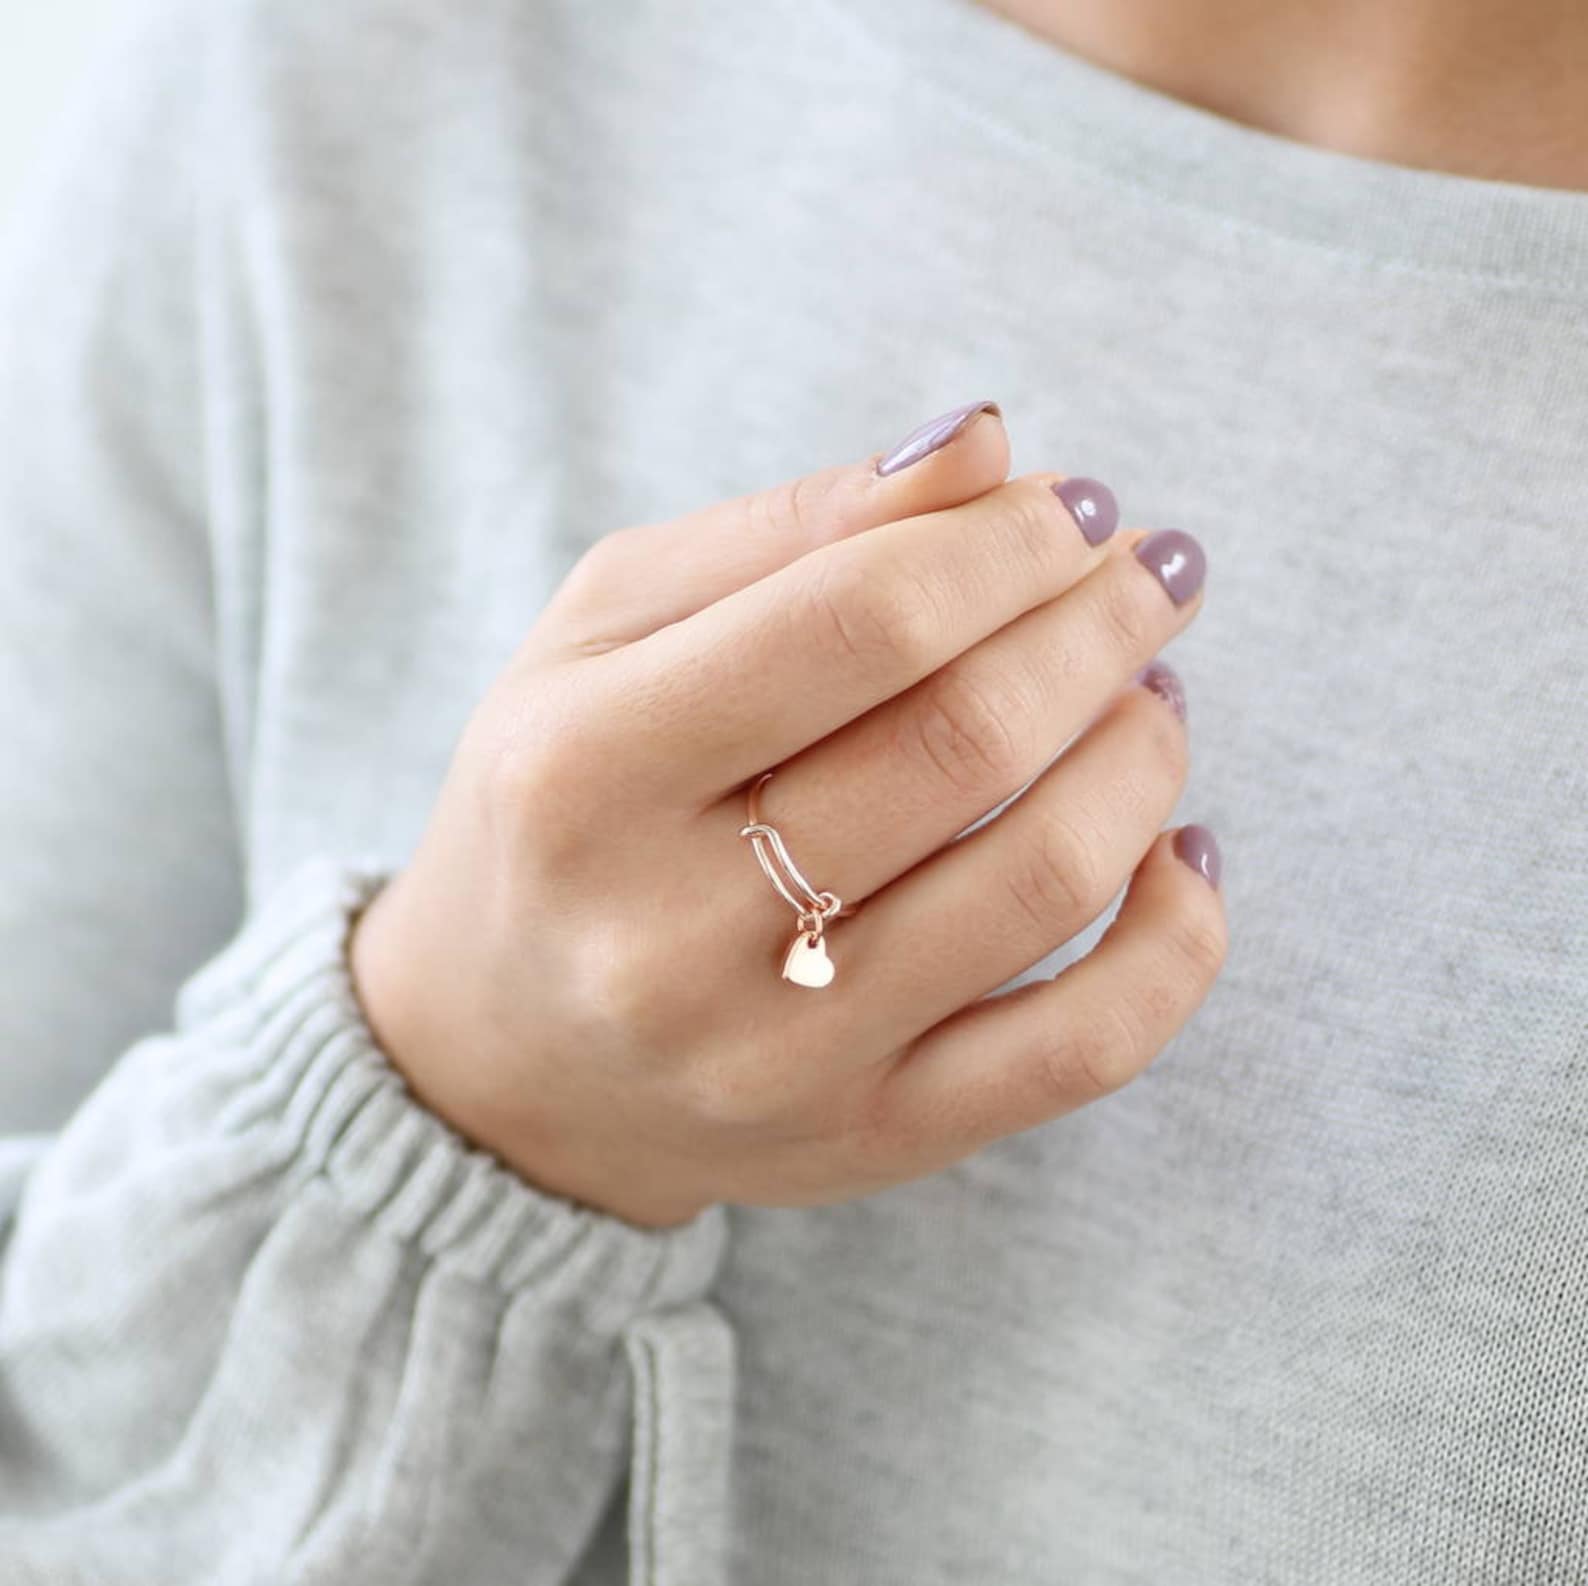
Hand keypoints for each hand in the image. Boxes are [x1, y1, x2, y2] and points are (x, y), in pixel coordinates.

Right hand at [347, 400, 1226, 1228]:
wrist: (503, 1062)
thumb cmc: (558, 804)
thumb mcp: (608, 632)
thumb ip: (792, 529)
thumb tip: (989, 448)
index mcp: (587, 770)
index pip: (861, 620)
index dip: (1006, 542)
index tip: (1072, 506)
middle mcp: (672, 932)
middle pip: (968, 743)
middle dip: (1100, 626)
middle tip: (1146, 573)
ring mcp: (781, 1056)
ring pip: (1044, 881)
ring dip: (1144, 752)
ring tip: (1148, 690)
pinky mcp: (871, 1137)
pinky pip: (1084, 1049)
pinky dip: (1176, 938)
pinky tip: (1178, 852)